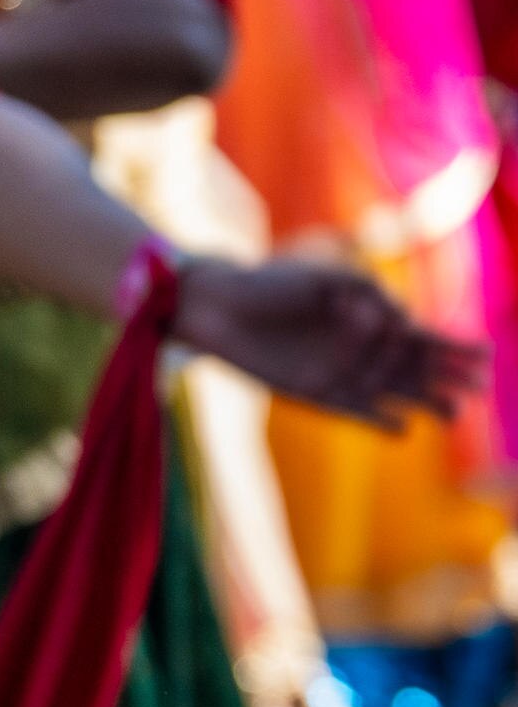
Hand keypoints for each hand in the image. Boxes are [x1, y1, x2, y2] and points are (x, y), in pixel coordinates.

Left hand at [174, 258, 483, 429]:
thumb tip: (401, 322)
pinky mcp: (316, 394)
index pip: (425, 337)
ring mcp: (343, 374)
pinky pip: (356, 412)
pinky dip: (378, 420)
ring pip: (397, 393)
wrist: (219, 306)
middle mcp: (364, 350)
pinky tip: (401, 427)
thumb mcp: (327, 280)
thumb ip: (369, 296)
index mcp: (373, 318)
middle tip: (477, 387)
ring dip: (425, 402)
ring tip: (452, 412)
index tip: (487, 355)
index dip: (457, 348)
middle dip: (449, 378)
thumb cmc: (274, 284)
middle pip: (419, 370)